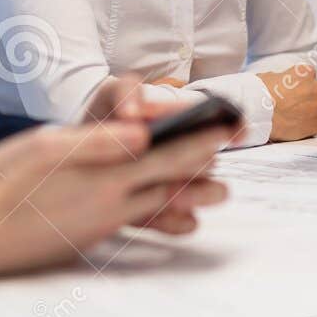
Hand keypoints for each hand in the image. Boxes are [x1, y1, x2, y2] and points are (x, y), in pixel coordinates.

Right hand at [0, 118, 232, 282]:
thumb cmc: (2, 183)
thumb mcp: (48, 148)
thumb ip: (99, 142)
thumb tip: (145, 135)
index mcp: (106, 178)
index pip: (168, 158)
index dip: (201, 144)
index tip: (228, 133)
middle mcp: (109, 205)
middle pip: (167, 186)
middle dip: (199, 177)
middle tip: (229, 177)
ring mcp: (97, 224)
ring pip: (150, 207)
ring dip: (181, 200)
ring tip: (207, 201)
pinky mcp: (82, 236)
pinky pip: (129, 221)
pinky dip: (152, 216)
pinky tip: (149, 213)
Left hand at [78, 74, 235, 229]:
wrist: (80, 154)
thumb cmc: (105, 118)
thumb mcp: (111, 95)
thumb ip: (126, 92)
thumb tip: (133, 113)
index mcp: (186, 123)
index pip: (223, 124)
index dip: (233, 127)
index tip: (236, 130)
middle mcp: (190, 155)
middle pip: (211, 163)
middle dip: (203, 164)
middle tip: (189, 162)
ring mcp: (178, 186)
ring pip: (206, 194)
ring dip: (196, 194)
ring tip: (173, 194)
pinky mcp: (160, 213)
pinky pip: (181, 223)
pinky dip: (175, 221)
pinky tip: (164, 216)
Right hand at [259, 65, 316, 141]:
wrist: (258, 113)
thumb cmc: (261, 93)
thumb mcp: (272, 75)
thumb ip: (285, 77)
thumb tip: (284, 82)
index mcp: (307, 72)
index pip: (309, 76)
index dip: (299, 84)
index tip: (291, 91)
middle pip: (315, 92)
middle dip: (305, 98)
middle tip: (290, 105)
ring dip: (307, 112)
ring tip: (290, 116)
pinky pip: (315, 123)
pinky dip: (307, 125)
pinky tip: (293, 125)